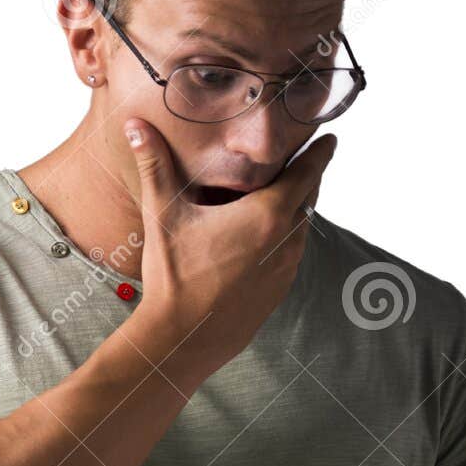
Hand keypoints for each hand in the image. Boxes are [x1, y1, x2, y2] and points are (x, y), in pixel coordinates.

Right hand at [122, 117, 336, 383]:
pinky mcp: (278, 292)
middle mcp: (286, 242)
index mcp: (267, 216)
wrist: (183, 341)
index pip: (307, 173)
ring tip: (283, 194)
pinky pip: (291, 254)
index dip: (319, 153)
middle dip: (309, 176)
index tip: (330, 138)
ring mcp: (286, 270)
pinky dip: (286, 237)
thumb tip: (135, 125)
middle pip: (308, 198)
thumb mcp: (163, 215)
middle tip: (306, 158)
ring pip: (302, 228)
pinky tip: (265, 237)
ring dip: (296, 208)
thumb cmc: (175, 277)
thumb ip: (154, 166)